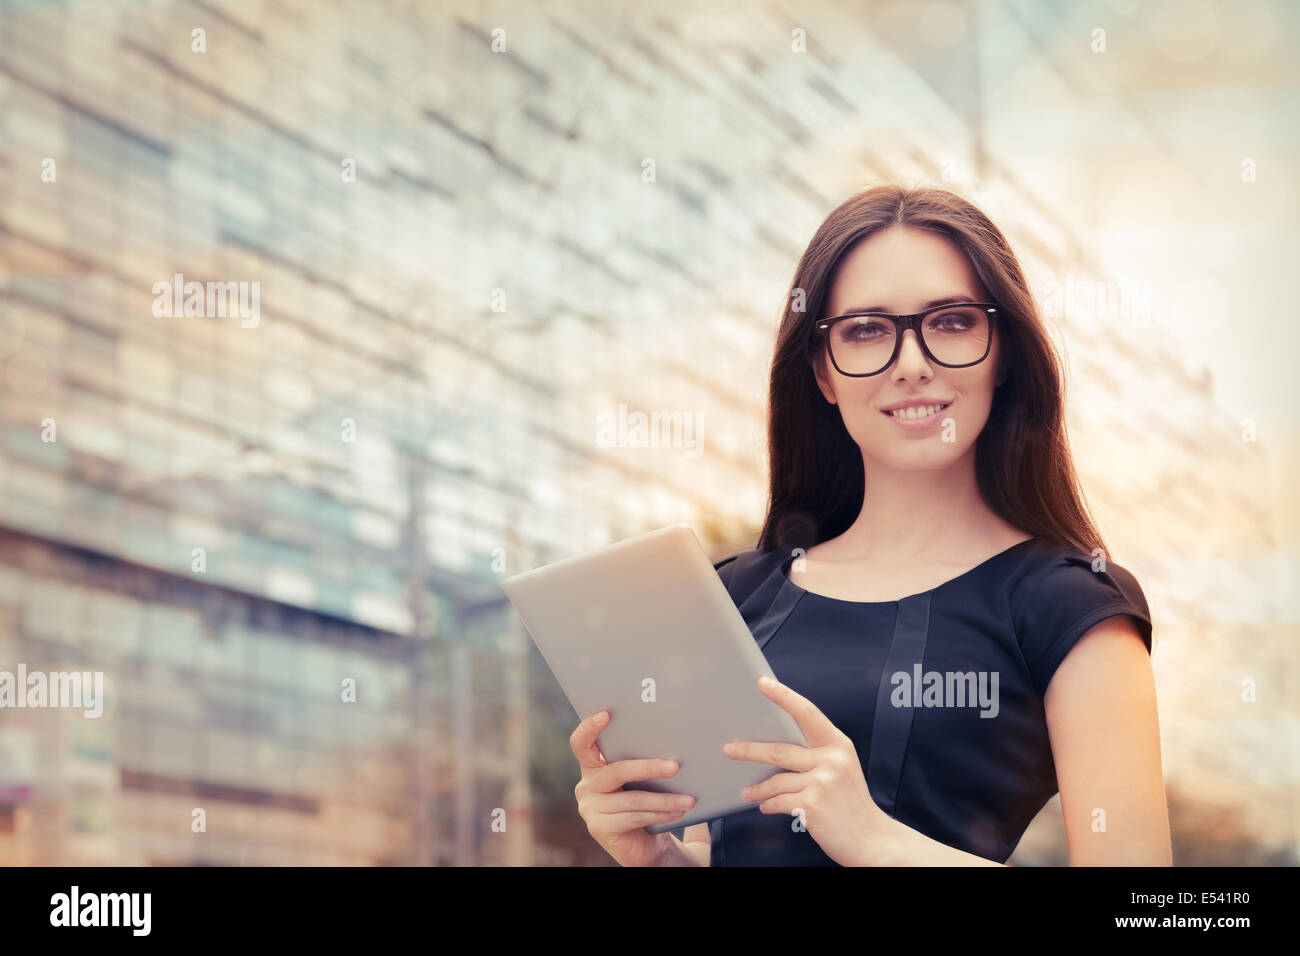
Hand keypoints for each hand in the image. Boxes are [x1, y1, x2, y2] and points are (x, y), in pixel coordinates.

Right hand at [570, 709, 695, 866]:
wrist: (646, 847)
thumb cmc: (647, 805)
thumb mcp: (643, 781)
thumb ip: (644, 760)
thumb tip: (673, 740)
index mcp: (593, 767)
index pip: (581, 743)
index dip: (590, 728)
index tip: (607, 713)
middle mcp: (586, 785)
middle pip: (615, 771)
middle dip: (648, 767)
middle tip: (675, 767)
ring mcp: (590, 808)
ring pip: (632, 798)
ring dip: (664, 799)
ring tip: (688, 799)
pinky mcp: (599, 828)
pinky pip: (634, 817)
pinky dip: (660, 814)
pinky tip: (678, 812)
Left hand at [724, 676, 899, 865]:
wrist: (872, 839)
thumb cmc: (851, 804)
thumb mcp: (842, 768)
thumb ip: (817, 755)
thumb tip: (776, 749)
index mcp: (837, 744)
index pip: (806, 712)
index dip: (783, 696)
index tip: (762, 683)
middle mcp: (831, 759)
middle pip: (779, 749)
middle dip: (748, 750)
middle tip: (729, 749)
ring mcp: (821, 782)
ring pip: (775, 780)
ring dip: (757, 788)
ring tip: (747, 792)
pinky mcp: (812, 805)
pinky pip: (778, 801)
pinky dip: (768, 805)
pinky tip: (765, 807)